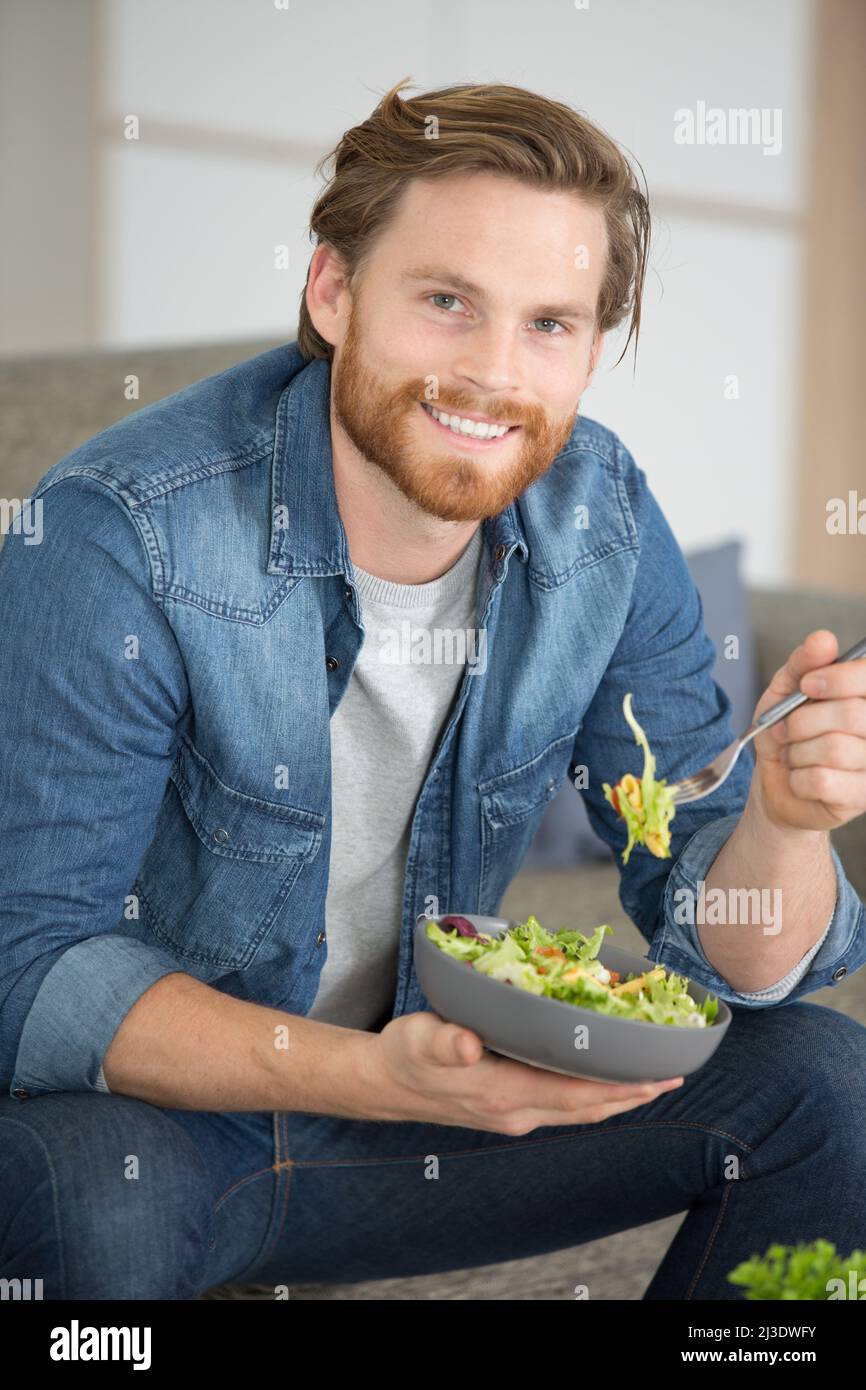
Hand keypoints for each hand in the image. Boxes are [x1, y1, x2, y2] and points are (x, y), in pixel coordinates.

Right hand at [362, 1011, 682, 1134]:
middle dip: (632, 1094)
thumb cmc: (405, 1053)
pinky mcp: (509, 1108)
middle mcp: (515, 1111)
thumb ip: (446, 1041)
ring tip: (651, 1080)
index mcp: (502, 1092)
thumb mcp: (419, 1039)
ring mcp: (513, 1114)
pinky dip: (591, 1095)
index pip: (575, 1094)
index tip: (657, 1076)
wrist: (384, 1082)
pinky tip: (602, 1080)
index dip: (619, 1087)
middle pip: (587, 1107)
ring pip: (578, 1110)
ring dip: (616, 1098)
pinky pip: (563, 1106)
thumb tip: (469, 1044)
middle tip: (673, 1074)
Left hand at [750, 629, 865, 833]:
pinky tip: (800, 778)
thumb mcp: (785, 690)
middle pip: (852, 714)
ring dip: (797, 751)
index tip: (807, 685)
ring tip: (794, 754)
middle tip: (786, 728)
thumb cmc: (788, 732)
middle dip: (803, 721)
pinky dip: (797, 778)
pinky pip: (823, 781)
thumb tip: (823, 640)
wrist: (777, 781)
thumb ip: (803, 664)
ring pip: (835, 749)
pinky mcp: (862, 797)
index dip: (837, 678)